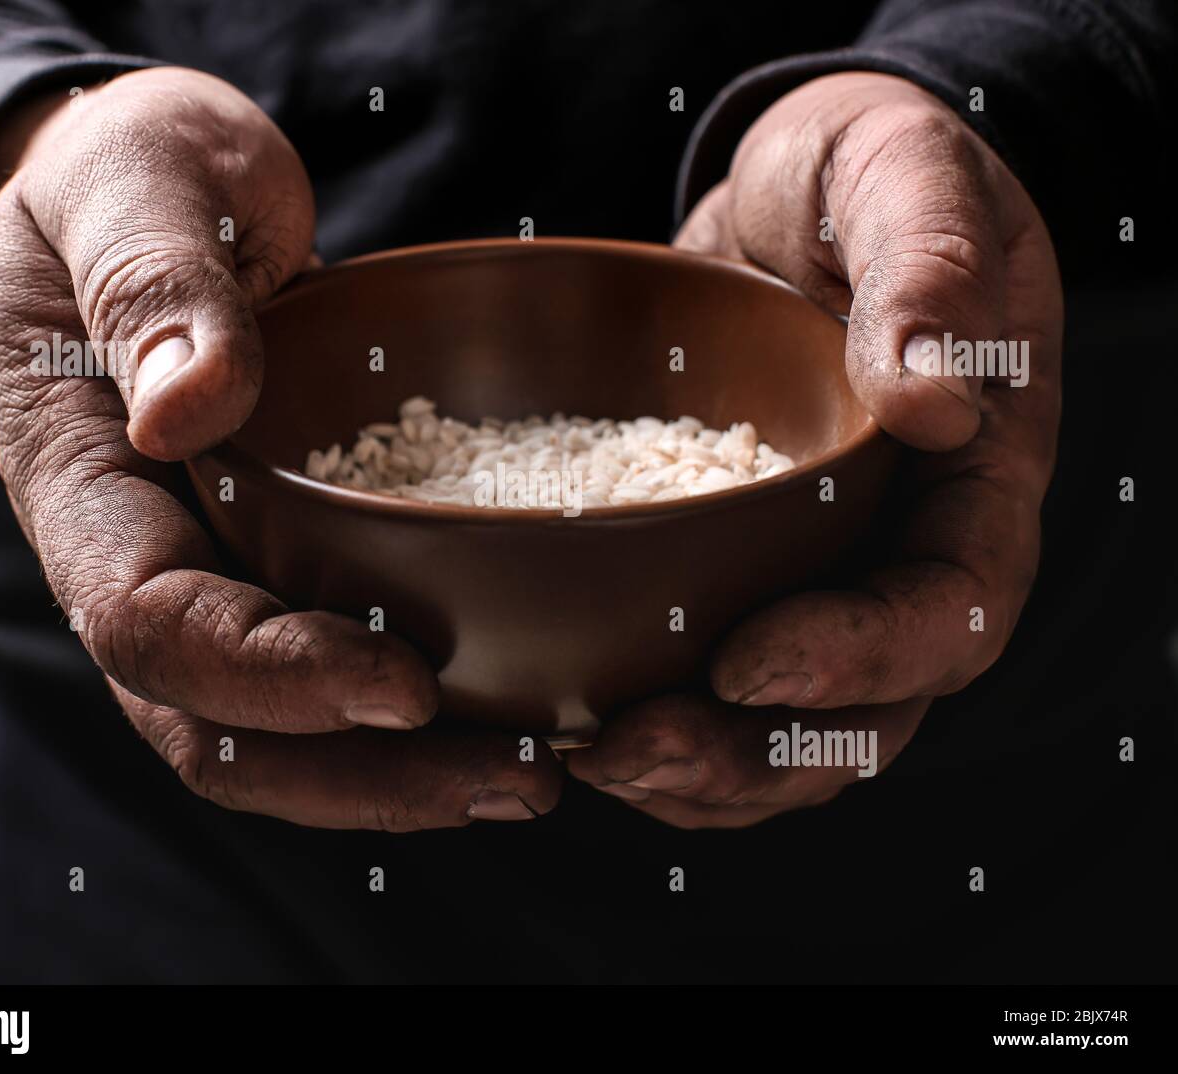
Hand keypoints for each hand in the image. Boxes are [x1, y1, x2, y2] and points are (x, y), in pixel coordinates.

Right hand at [0, 67, 560, 827]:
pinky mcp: (288, 564)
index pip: (153, 626)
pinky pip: (337, 667)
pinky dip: (420, 717)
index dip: (271, 676)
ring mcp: (219, 573)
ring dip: (406, 777)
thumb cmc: (133, 175)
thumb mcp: (134, 181)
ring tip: (539, 775)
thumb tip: (189, 402)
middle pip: (227, 728)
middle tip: (518, 781)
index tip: (403, 687)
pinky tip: (518, 709)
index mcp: (85, 486)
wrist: (160, 196)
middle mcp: (147, 557)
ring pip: (286, 731)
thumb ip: (151, 279)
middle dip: (366, 777)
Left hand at [570, 72, 1061, 826]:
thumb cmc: (868, 176)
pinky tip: (574, 721)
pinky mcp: (735, 569)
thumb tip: (936, 398)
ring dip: (693, 768)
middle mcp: (900, 549)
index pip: (948, 608)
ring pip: (783, 723)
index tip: (745, 664)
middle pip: (865, 710)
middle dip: (753, 754)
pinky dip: (654, 720)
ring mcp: (816, 571)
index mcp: (974, 479)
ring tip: (589, 759)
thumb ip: (931, 269)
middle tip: (633, 751)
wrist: (796, 195)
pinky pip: (711, 680)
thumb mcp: (906, 177)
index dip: (859, 660)